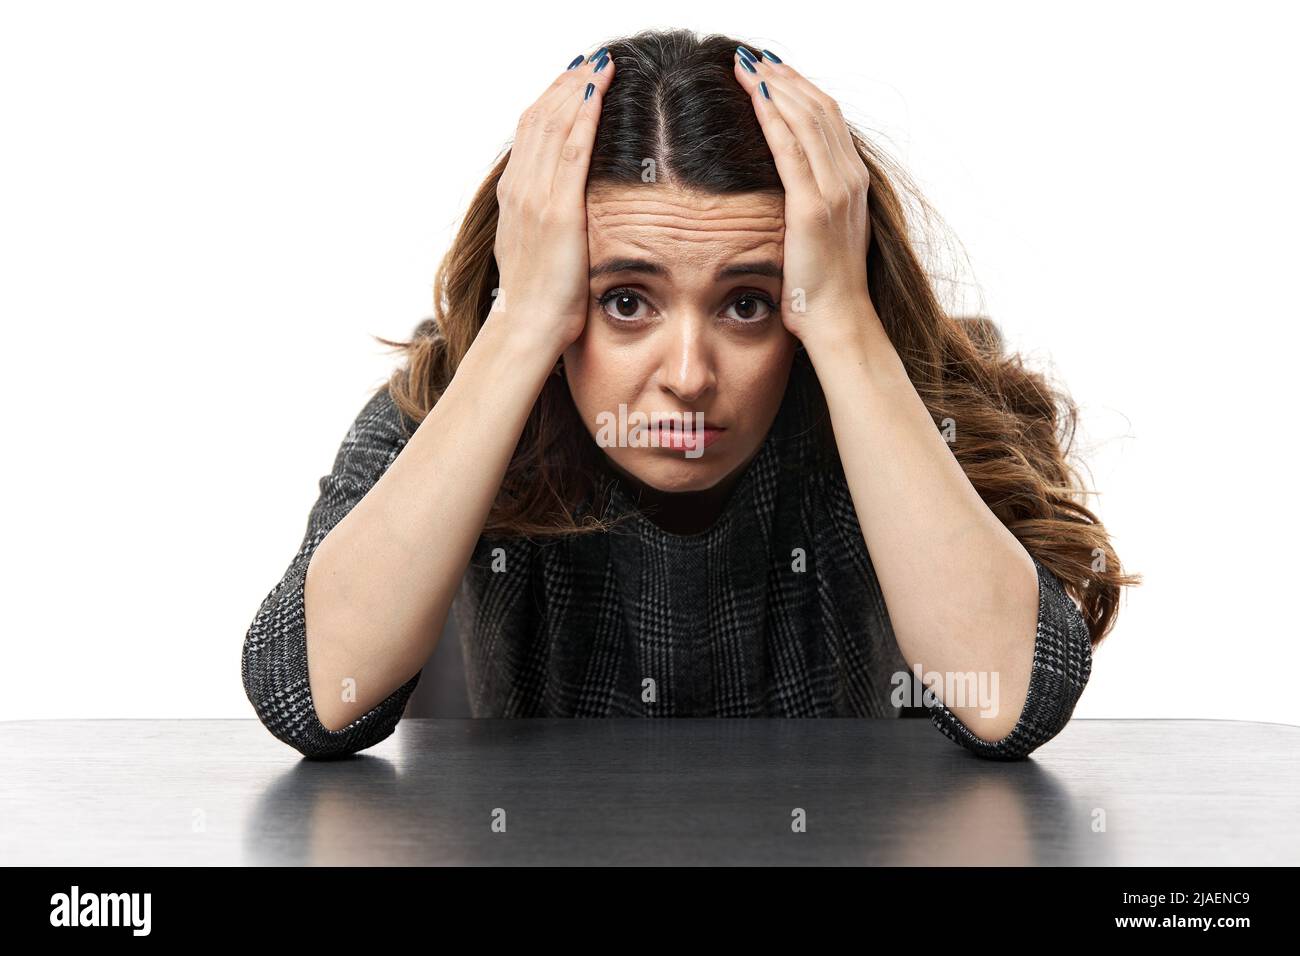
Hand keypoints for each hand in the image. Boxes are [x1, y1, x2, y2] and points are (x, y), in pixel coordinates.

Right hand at [490, 48, 615, 355]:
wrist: (527, 327)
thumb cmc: (538, 301)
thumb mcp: (536, 251)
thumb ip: (546, 223)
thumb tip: (564, 214)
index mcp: (515, 195)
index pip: (531, 132)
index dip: (551, 100)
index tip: (573, 80)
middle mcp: (521, 188)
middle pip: (540, 118)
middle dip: (566, 84)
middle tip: (590, 60)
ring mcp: (537, 197)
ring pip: (554, 123)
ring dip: (577, 88)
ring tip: (600, 64)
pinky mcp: (559, 209)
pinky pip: (573, 148)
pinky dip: (585, 113)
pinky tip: (601, 90)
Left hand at [731, 48, 879, 345]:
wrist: (838, 322)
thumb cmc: (822, 289)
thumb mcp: (819, 237)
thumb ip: (809, 205)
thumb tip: (786, 192)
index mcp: (852, 183)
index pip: (827, 119)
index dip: (800, 89)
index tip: (772, 70)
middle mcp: (849, 179)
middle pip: (818, 108)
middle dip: (785, 78)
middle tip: (754, 57)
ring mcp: (834, 192)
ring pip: (806, 119)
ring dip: (775, 86)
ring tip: (747, 64)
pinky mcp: (812, 208)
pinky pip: (790, 149)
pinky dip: (772, 116)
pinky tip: (753, 95)